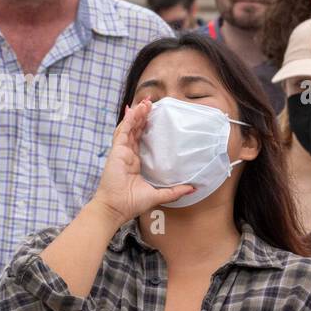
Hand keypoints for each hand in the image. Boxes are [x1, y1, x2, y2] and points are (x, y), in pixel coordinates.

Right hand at [90, 99, 194, 224]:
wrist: (116, 208)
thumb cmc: (132, 203)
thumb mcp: (159, 195)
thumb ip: (175, 191)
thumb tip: (193, 188)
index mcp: (135, 162)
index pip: (141, 139)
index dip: (146, 127)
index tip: (155, 116)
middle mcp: (128, 154)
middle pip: (135, 130)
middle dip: (142, 116)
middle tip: (151, 103)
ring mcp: (121, 152)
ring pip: (128, 128)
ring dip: (136, 114)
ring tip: (145, 102)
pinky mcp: (116, 151)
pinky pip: (122, 132)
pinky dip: (128, 120)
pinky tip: (133, 110)